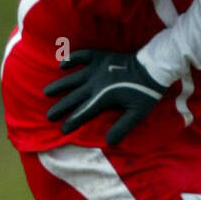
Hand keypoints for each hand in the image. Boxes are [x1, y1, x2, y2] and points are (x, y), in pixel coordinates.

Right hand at [44, 49, 166, 144]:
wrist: (153, 68)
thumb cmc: (145, 92)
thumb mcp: (137, 114)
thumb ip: (122, 128)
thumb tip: (109, 143)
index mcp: (103, 98)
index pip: (83, 113)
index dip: (72, 122)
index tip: (62, 129)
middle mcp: (95, 84)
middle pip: (74, 98)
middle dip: (60, 108)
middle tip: (49, 116)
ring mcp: (97, 69)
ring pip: (73, 78)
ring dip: (59, 86)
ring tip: (47, 92)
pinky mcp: (101, 57)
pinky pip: (82, 56)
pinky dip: (72, 59)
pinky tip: (62, 64)